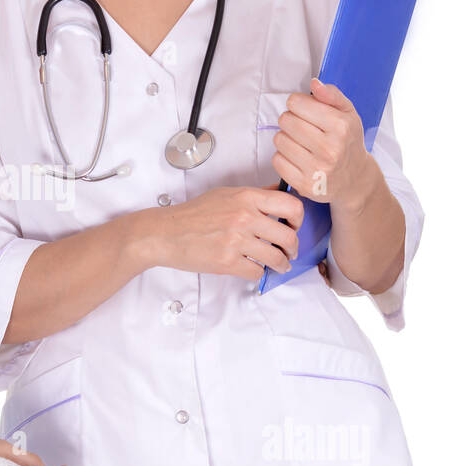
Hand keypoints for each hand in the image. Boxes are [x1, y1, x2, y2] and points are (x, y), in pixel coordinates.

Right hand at [141, 182, 302, 280]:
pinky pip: (256, 272)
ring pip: (276, 257)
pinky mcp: (227, 262)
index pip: (290, 205)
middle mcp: (244, 217)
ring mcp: (236, 241)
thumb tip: (279, 192)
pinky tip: (253, 268)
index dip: (298, 219)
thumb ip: (254, 195)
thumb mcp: (225, 194)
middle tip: (290, 251)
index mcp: (246, 198)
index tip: (294, 226)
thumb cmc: (192, 214)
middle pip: (288, 236)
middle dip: (293, 248)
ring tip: (279, 265)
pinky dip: (258, 273)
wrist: (166, 233)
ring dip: (281, 264)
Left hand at [271, 78, 370, 209]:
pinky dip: (283, 157)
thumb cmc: (348, 142)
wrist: (354, 179)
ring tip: (301, 142)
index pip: (297, 103)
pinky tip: (298, 157)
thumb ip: (332, 95)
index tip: (305, 110)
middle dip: (291, 120)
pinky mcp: (304, 184)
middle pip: (286, 120)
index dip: (298, 103)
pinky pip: (277, 160)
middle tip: (303, 127)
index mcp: (341, 127)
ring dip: (286, 138)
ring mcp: (316, 169)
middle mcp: (329, 149)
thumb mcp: (348, 114)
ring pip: (279, 139)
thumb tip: (314, 83)